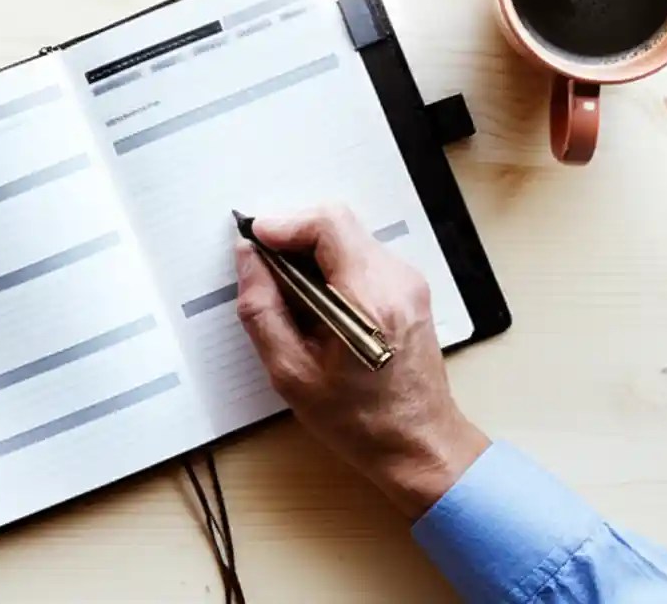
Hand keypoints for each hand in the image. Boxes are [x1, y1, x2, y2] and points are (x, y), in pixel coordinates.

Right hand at [234, 206, 488, 518]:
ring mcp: (408, 283)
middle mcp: (397, 282)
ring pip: (348, 238)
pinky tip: (316, 304)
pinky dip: (330, 267)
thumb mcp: (290, 373)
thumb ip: (261, 309)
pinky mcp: (409, 289)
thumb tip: (248, 259)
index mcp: (369, 301)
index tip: (254, 240)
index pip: (327, 225)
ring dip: (310, 254)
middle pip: (337, 224)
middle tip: (263, 267)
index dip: (283, 223)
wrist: (418, 443)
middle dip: (292, 237)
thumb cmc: (359, 421)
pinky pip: (361, 256)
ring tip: (289, 295)